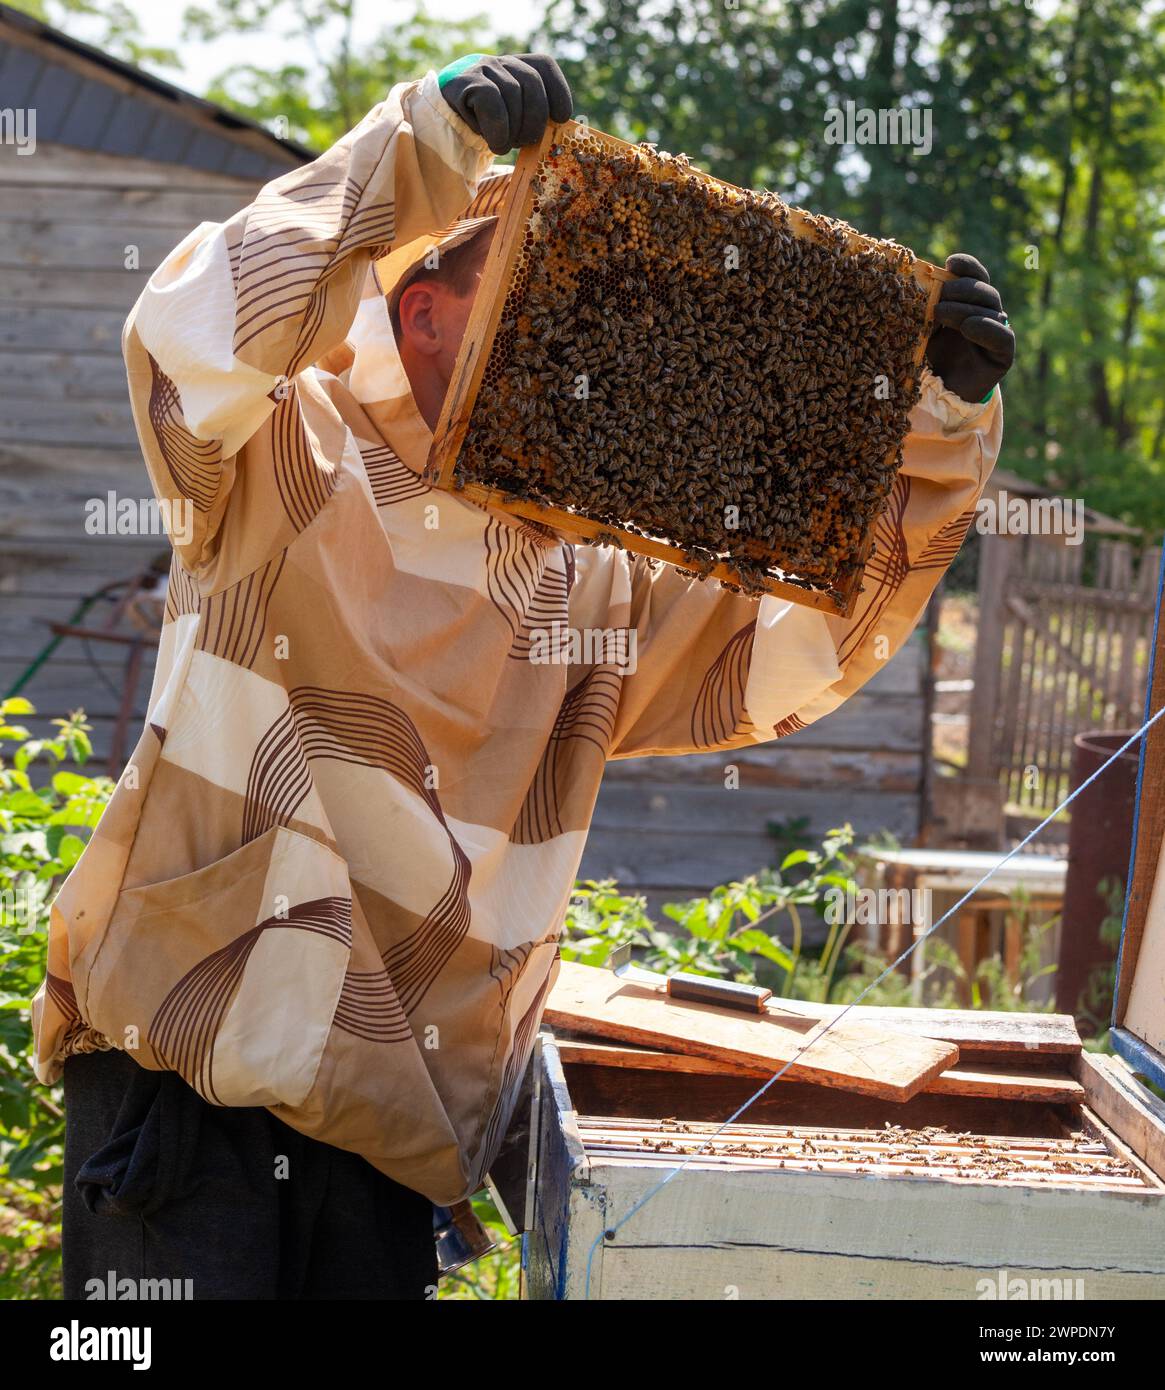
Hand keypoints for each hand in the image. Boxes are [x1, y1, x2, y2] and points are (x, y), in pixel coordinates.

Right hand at [438, 54, 572, 154]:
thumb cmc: (487, 124)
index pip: (544, 66)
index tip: (561, 118)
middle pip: (532, 83)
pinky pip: (492, 102)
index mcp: (519, 67)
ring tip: (505, 145)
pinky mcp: (465, 82)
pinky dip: (499, 129)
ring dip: (513, 128)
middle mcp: (503, 61)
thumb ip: (534, 116)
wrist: (445, 120)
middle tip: (527, 141)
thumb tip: (557, 131)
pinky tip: (496, 143)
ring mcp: (483, 68)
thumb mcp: (514, 117)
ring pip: (512, 93)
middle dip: (535, 118)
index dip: (558, 91)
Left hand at [926, 253, 1014, 402]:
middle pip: (983, 291)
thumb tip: (917, 285)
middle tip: (939, 293)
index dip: (967, 266)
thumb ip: (927, 308)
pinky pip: (1002, 336)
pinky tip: (968, 326)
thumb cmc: (933, 356)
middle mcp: (989, 314)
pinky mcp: (1004, 354)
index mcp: (972, 302)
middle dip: (961, 288)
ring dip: (964, 308)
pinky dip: (986, 329)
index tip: (949, 262)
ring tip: (939, 312)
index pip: (976, 276)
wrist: (942, 393)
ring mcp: (999, 332)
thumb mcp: (925, 327)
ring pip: (990, 311)